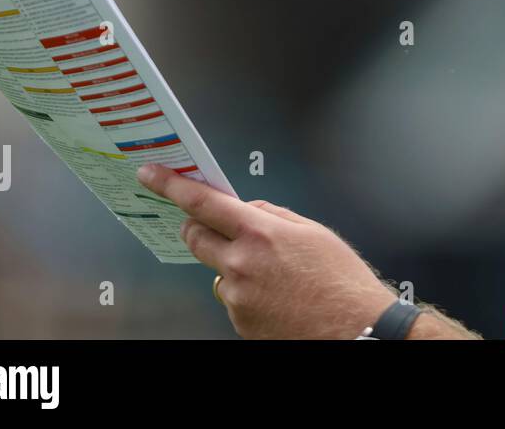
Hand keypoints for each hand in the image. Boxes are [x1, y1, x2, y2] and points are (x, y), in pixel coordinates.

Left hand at [136, 164, 396, 338]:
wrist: (353, 328)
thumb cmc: (341, 280)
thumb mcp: (314, 232)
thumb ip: (274, 216)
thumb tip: (249, 210)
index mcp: (260, 233)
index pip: (202, 203)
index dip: (171, 185)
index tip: (151, 175)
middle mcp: (241, 264)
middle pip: (194, 237)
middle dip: (198, 226)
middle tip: (214, 225)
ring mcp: (236, 296)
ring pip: (218, 269)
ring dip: (234, 265)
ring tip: (275, 276)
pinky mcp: (238, 321)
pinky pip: (232, 297)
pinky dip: (247, 293)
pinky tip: (276, 296)